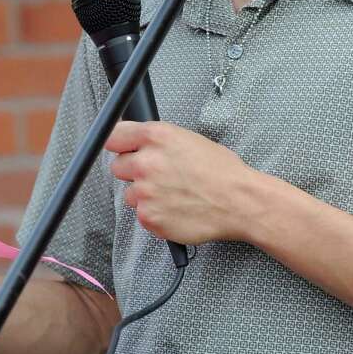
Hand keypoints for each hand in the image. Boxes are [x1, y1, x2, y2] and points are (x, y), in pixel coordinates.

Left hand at [105, 121, 255, 244]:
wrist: (240, 202)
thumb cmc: (221, 170)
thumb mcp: (188, 139)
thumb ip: (156, 140)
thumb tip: (136, 143)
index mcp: (156, 136)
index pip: (113, 136)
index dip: (120, 145)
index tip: (122, 149)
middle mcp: (146, 162)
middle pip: (118, 166)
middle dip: (134, 171)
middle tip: (159, 175)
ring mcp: (145, 192)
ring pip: (130, 193)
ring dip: (145, 195)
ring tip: (173, 194)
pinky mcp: (148, 217)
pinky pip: (142, 214)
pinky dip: (155, 214)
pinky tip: (176, 208)